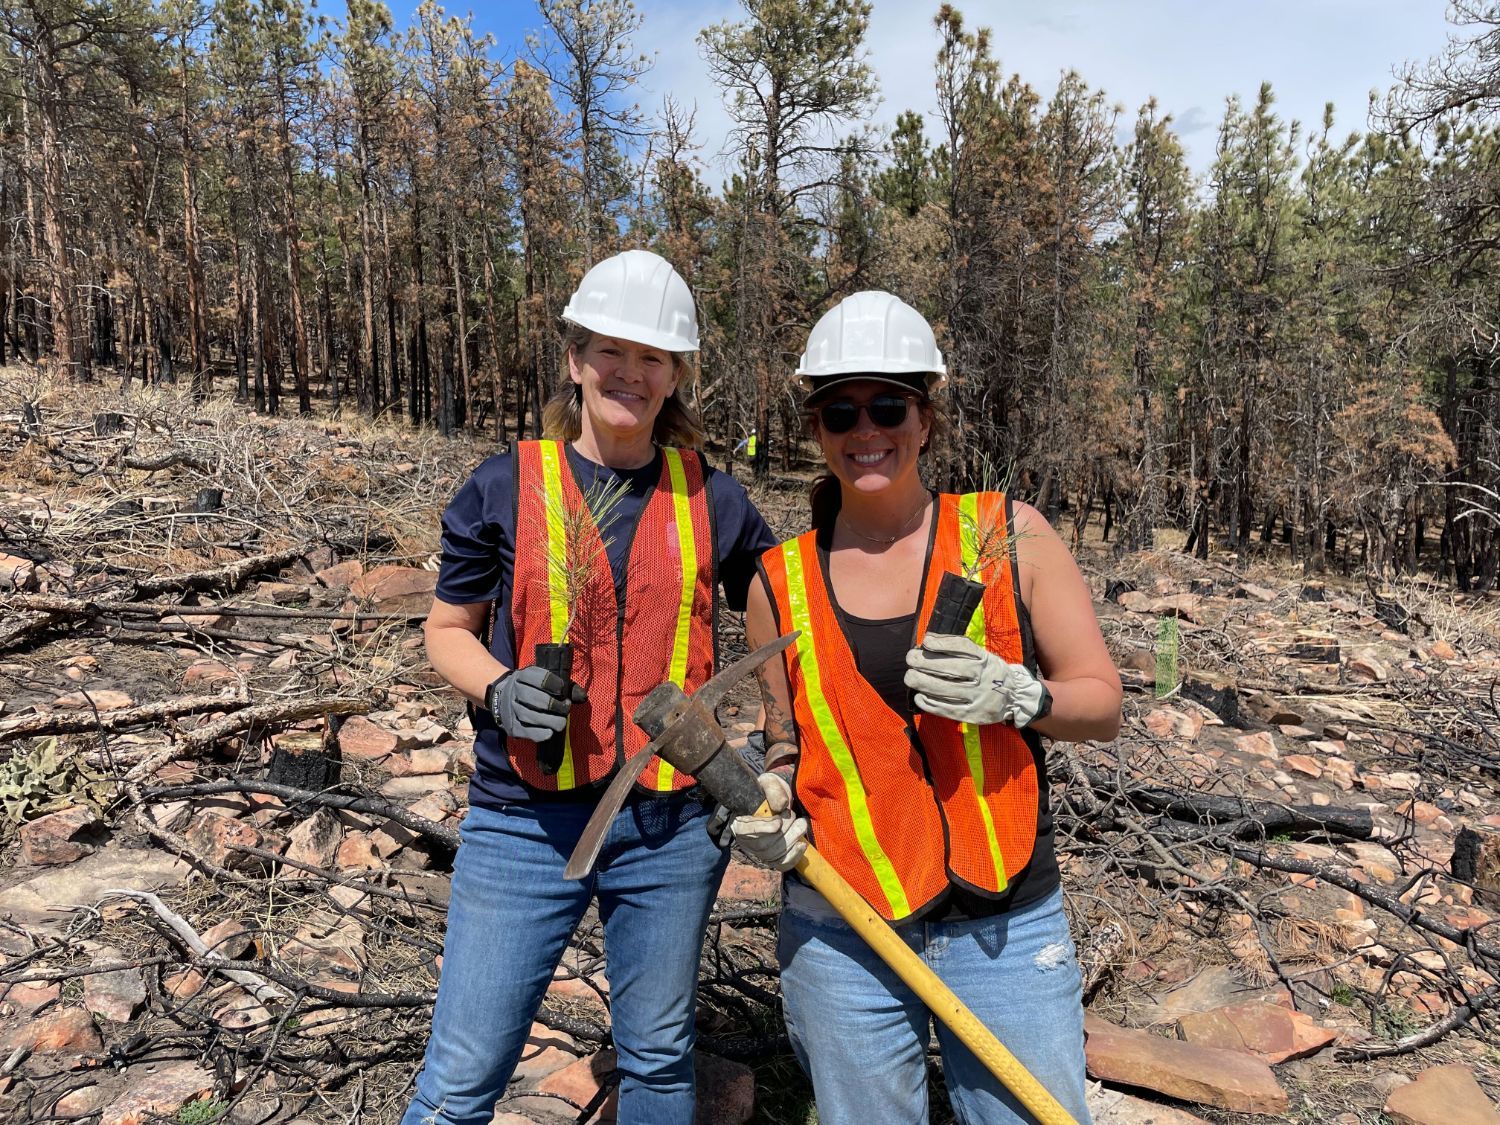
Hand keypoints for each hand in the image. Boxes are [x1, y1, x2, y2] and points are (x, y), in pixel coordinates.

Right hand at [487, 665, 586, 740]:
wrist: (503, 697)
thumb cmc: (533, 689)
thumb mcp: (545, 681)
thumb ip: (566, 687)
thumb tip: (583, 697)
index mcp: (523, 676)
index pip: (537, 677)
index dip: (553, 684)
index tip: (561, 690)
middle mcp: (514, 691)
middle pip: (533, 698)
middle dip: (553, 705)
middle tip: (565, 707)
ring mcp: (510, 709)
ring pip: (528, 715)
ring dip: (549, 721)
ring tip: (561, 723)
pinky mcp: (511, 725)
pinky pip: (525, 731)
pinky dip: (539, 733)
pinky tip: (550, 733)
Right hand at [723, 772, 807, 870]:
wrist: (775, 800)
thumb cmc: (769, 792)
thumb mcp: (768, 783)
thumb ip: (773, 789)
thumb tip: (781, 805)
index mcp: (739, 821)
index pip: (746, 831)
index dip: (763, 829)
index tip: (777, 822)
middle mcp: (746, 840)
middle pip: (763, 844)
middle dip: (784, 830)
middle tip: (793, 816)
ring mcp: (759, 851)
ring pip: (774, 854)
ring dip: (792, 839)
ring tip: (800, 824)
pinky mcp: (772, 857)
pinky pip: (781, 864)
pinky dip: (794, 856)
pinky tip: (802, 845)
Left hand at [904, 633, 1051, 726]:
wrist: (1014, 697)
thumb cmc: (989, 672)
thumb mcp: (982, 656)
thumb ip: (958, 648)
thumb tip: (928, 640)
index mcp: (985, 659)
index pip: (963, 648)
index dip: (943, 644)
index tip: (925, 641)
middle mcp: (983, 677)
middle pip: (953, 669)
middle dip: (928, 663)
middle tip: (910, 659)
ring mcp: (979, 697)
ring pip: (948, 690)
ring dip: (925, 683)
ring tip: (910, 678)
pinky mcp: (973, 715)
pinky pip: (949, 710)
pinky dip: (932, 704)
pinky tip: (919, 697)